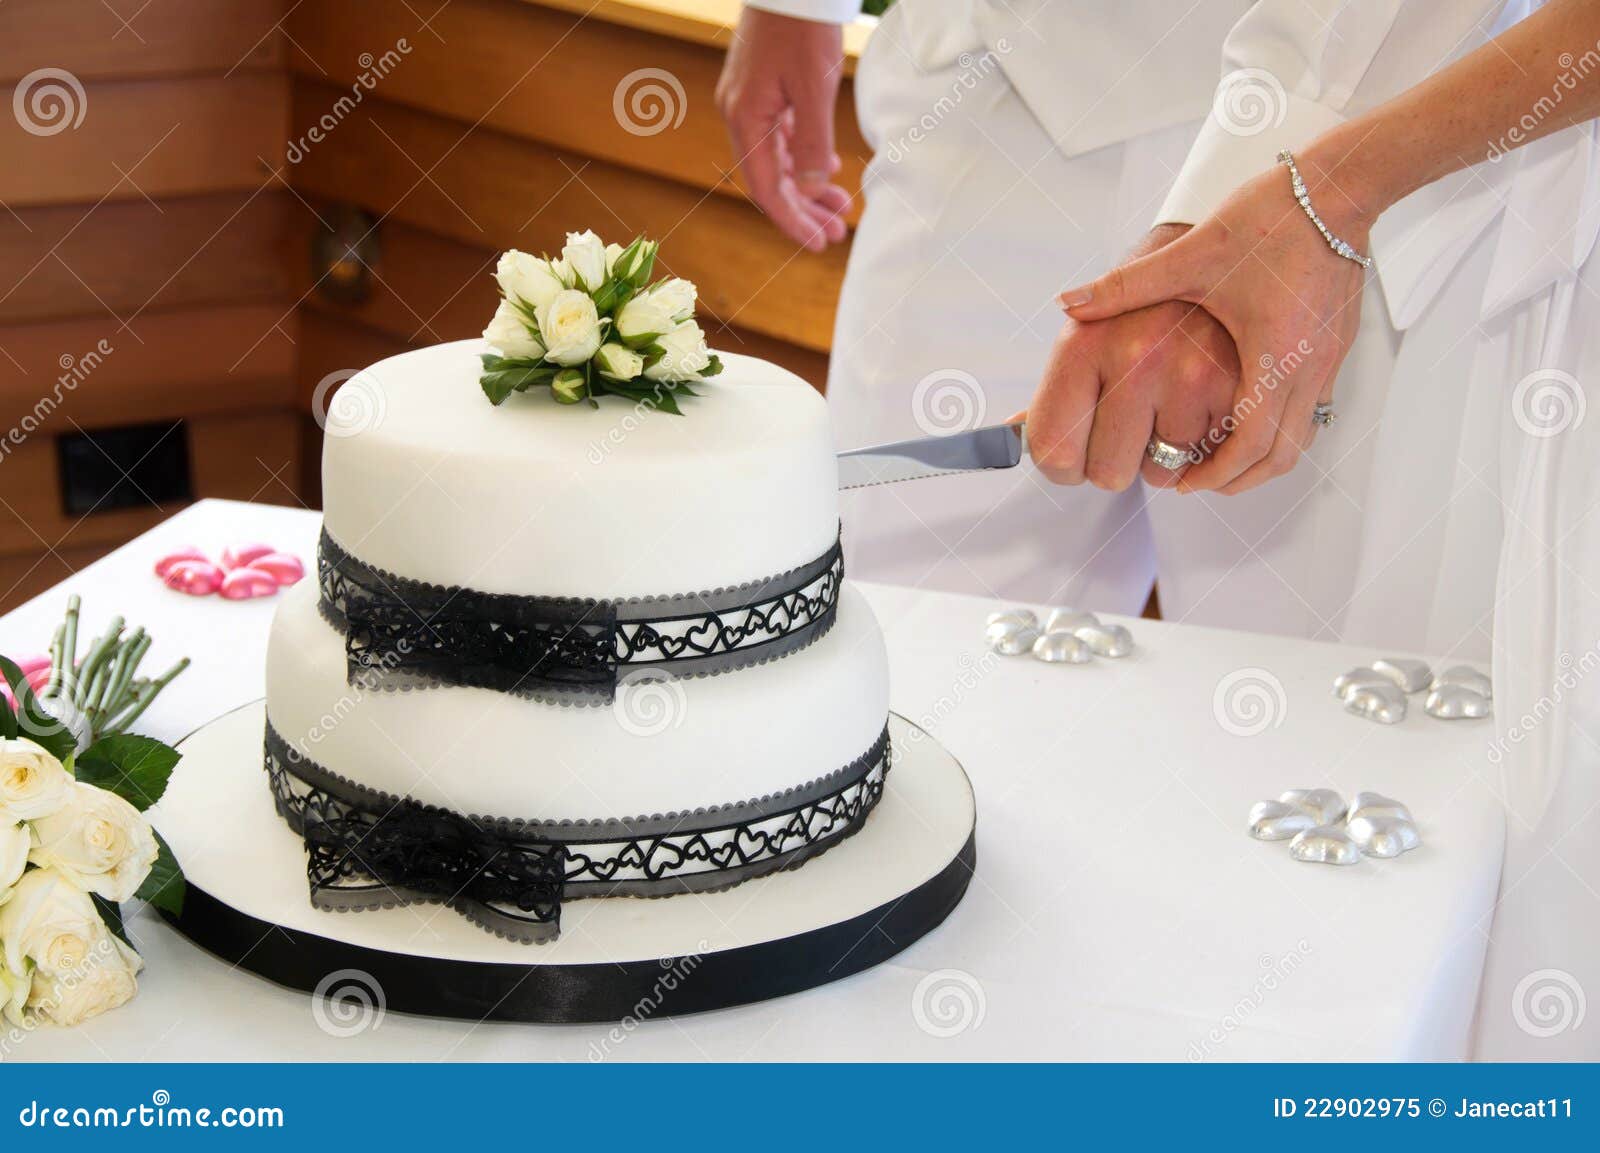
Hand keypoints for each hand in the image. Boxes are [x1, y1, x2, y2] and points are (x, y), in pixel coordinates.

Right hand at [715, 10, 850, 251]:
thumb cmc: (802, 27)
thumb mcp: (814, 90)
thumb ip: (811, 144)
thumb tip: (808, 187)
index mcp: (746, 119)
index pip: (766, 189)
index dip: (793, 221)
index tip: (819, 243)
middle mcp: (741, 115)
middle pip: (770, 180)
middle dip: (803, 211)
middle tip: (836, 235)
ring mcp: (750, 102)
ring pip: (777, 161)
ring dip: (807, 187)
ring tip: (839, 207)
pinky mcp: (764, 90)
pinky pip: (781, 138)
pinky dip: (803, 158)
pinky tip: (827, 169)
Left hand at [1058, 150, 1370, 493]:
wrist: (1338, 185)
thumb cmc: (1271, 216)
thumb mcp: (1191, 253)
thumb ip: (1127, 284)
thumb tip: (1069, 303)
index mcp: (1273, 353)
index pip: (1251, 443)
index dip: (1216, 472)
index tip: (1184, 483)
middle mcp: (1308, 365)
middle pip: (1282, 454)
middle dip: (1238, 477)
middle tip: (1196, 481)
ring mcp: (1327, 358)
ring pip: (1301, 435)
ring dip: (1261, 456)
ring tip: (1220, 458)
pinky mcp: (1335, 344)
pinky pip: (1311, 407)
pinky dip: (1279, 426)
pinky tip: (1246, 413)